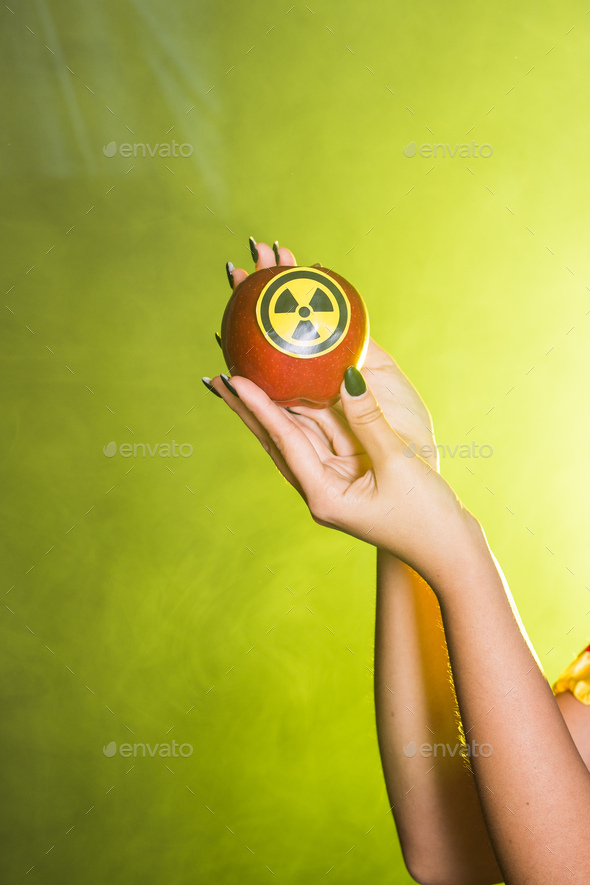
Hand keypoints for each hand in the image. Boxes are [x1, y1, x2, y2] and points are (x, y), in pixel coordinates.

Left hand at [205, 240, 473, 580]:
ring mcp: (333, 482)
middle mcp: (320, 489)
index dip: (259, 407)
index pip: (285, 441)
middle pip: (277, 440)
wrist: (450, 551)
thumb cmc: (427, 518)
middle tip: (217, 376)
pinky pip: (322, 438)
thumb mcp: (398, 465)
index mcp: (323, 495)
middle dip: (247, 409)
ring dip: (270, 408)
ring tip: (242, 379)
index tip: (233, 379)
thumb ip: (370, 420)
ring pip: (296, 437)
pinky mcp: (349, 475)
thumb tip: (346, 376)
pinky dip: (306, 414)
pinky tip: (293, 393)